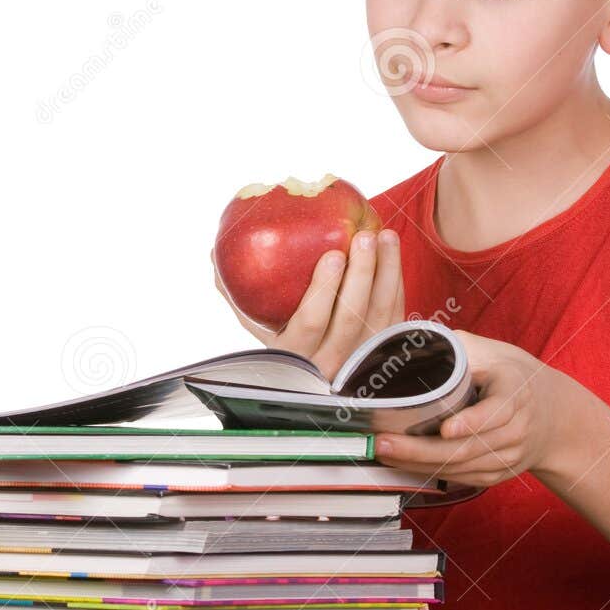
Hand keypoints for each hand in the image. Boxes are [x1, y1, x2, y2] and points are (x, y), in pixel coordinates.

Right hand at [211, 228, 404, 382]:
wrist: (317, 375)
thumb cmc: (280, 334)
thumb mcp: (256, 323)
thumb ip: (235, 292)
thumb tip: (213, 253)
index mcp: (294, 356)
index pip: (312, 324)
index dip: (324, 290)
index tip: (332, 255)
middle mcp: (330, 364)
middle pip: (351, 319)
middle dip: (362, 274)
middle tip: (362, 236)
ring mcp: (361, 361)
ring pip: (380, 316)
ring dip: (385, 272)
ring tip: (383, 235)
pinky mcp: (384, 352)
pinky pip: (395, 315)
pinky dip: (396, 281)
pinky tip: (391, 250)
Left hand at [373, 330, 596, 487]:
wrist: (552, 413)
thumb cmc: (510, 376)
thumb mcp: (493, 353)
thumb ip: (460, 348)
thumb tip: (417, 343)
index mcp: (516, 391)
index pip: (498, 411)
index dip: (472, 421)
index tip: (445, 428)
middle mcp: (517, 428)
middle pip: (469, 448)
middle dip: (421, 450)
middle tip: (384, 442)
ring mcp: (508, 455)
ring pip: (461, 467)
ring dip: (418, 464)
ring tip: (383, 452)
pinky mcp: (497, 473)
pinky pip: (462, 478)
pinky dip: (430, 473)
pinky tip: (402, 464)